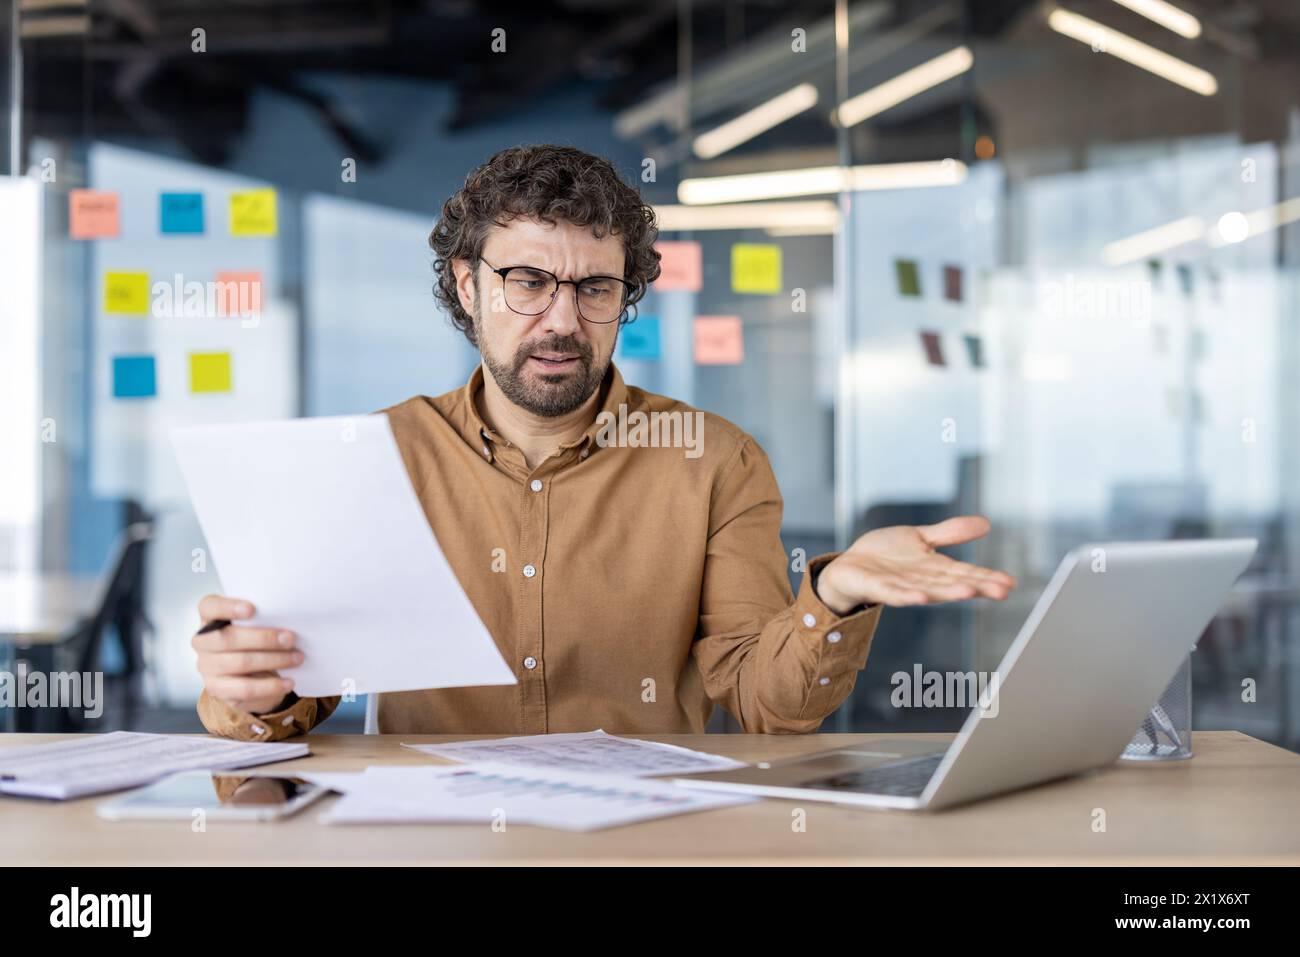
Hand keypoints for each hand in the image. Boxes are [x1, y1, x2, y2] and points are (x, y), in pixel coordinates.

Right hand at [192, 595, 301, 714]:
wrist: (250, 673)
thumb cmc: (255, 639)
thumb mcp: (256, 624)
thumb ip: (263, 618)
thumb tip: (290, 619)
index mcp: (209, 618)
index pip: (209, 607)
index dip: (227, 607)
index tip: (252, 609)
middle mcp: (202, 642)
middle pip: (227, 638)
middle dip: (264, 638)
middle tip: (290, 638)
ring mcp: (207, 667)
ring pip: (240, 663)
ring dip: (274, 660)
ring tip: (297, 658)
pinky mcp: (217, 689)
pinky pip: (245, 689)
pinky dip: (270, 686)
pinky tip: (289, 682)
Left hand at [816, 516, 1015, 613]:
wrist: (848, 566)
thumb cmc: (885, 556)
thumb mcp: (920, 538)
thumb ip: (949, 533)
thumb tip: (986, 524)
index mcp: (934, 569)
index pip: (965, 573)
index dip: (987, 577)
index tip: (1010, 582)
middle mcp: (921, 581)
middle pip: (952, 584)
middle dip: (977, 587)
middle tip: (1002, 590)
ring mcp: (900, 586)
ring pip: (928, 590)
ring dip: (948, 592)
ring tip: (970, 591)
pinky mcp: (877, 587)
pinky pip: (894, 593)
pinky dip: (908, 596)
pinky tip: (921, 598)